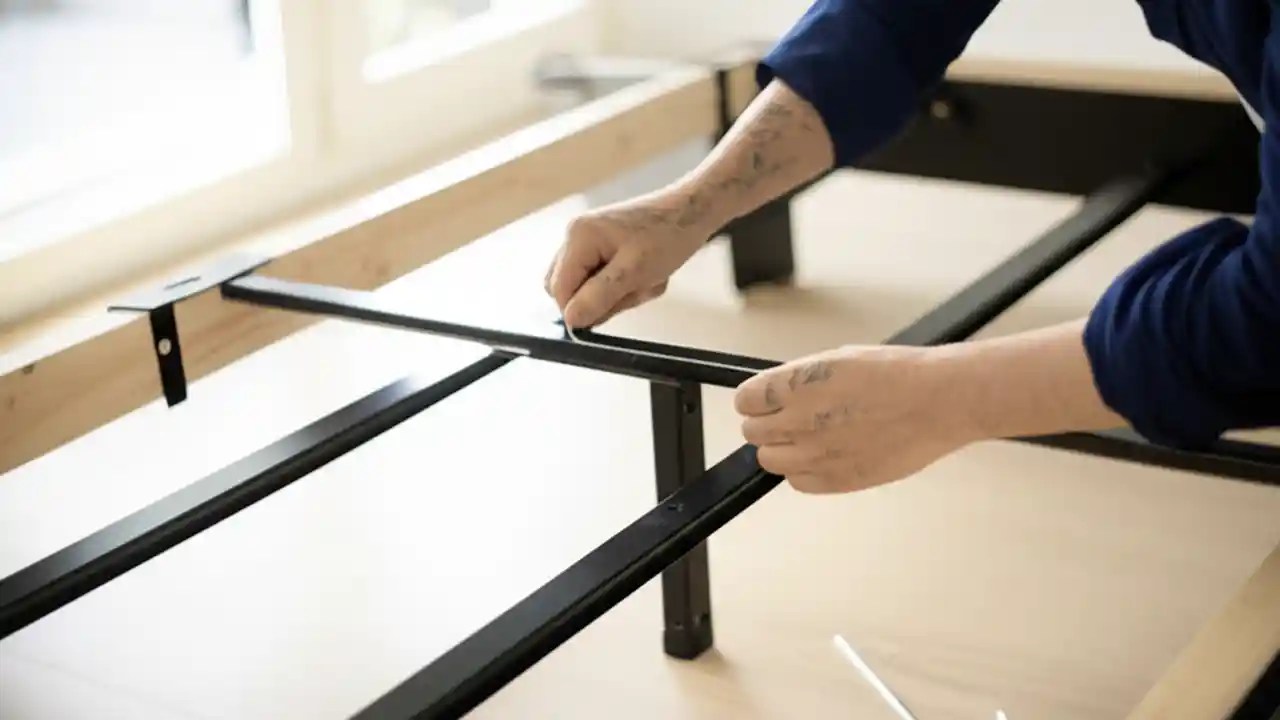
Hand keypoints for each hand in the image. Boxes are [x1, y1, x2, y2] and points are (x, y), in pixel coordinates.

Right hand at [545, 187, 712, 328]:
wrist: (692, 212)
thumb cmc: (668, 236)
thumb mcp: (635, 273)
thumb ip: (599, 297)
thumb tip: (570, 320)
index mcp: (578, 237)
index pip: (559, 290)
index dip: (581, 309)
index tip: (613, 309)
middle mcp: (575, 235)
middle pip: (568, 289)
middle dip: (600, 300)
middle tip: (634, 291)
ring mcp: (587, 239)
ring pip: (586, 287)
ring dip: (616, 294)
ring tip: (645, 280)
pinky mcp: (601, 245)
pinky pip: (601, 279)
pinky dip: (623, 285)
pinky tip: (645, 275)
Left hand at [734, 345, 979, 493]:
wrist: (938, 401)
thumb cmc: (897, 374)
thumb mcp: (838, 359)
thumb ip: (800, 381)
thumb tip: (781, 395)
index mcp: (796, 384)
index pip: (745, 400)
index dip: (755, 401)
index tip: (765, 403)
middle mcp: (798, 419)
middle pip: (753, 433)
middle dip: (766, 426)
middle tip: (789, 420)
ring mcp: (816, 453)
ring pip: (770, 460)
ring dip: (782, 450)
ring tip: (809, 439)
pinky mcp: (837, 479)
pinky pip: (798, 483)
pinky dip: (805, 472)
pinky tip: (826, 456)